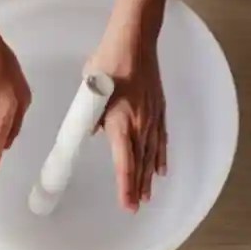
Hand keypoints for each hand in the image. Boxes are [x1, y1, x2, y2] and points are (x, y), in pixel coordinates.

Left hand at [88, 38, 166, 210]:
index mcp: (120, 123)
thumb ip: (88, 116)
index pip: (124, 164)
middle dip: (137, 187)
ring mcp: (152, 118)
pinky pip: (161, 140)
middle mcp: (140, 125)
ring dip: (148, 177)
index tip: (127, 205)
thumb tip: (91, 132)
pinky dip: (161, 156)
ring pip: (151, 155)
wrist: (134, 42)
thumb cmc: (109, 63)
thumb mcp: (88, 91)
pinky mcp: (158, 109)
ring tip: (147, 195)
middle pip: (140, 164)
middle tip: (135, 206)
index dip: (125, 187)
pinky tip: (161, 169)